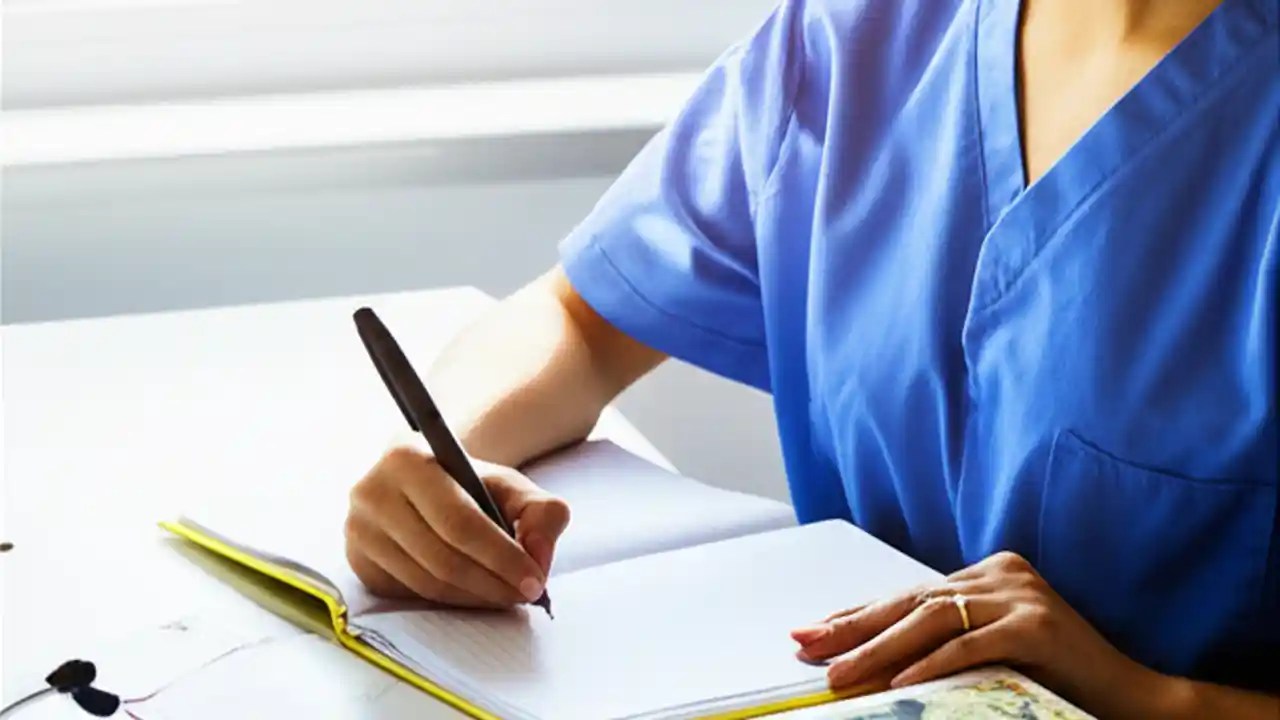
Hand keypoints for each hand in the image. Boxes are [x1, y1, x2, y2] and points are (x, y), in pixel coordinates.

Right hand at [345, 443, 569, 608]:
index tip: (535, 581)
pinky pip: (410, 595)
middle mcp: (371, 492)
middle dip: (493, 583)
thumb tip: (538, 558)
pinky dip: (450, 602)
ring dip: (474, 597)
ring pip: (426, 583)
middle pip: (442, 558)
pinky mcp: (358, 563)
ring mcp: (358, 530)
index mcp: (407, 458)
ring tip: (506, 594)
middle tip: (526, 594)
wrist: (428, 484)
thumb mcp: (512, 486)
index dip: (501, 557)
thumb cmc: (472, 485)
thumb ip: (541, 512)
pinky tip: (473, 592)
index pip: (459, 521)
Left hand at [790, 551, 1150, 711]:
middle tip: (807, 647)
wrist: (1131, 697)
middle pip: (911, 602)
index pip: (908, 594)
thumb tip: (875, 657)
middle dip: (852, 627)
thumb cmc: (1056, 677)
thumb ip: (944, 640)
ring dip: (879, 649)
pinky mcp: (1038, 623)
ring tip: (840, 674)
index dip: (857, 613)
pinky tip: (899, 682)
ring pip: (932, 619)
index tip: (812, 631)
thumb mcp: (988, 650)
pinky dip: (932, 664)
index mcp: (986, 574)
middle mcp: (999, 573)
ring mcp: (1020, 594)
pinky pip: (971, 643)